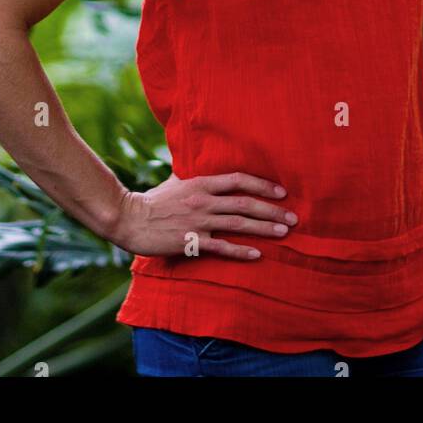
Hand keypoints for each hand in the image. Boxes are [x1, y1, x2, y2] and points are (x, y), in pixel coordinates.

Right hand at [108, 171, 297, 259]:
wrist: (130, 218)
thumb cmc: (153, 200)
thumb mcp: (175, 181)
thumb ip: (193, 176)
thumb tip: (204, 167)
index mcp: (201, 183)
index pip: (238, 180)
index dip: (262, 184)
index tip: (281, 191)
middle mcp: (203, 200)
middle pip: (245, 202)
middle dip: (272, 209)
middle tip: (292, 217)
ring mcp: (198, 221)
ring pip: (238, 223)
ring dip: (263, 228)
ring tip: (283, 232)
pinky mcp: (191, 240)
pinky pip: (221, 246)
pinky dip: (240, 250)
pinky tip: (257, 255)